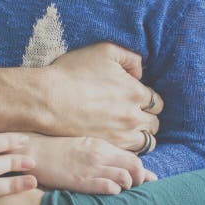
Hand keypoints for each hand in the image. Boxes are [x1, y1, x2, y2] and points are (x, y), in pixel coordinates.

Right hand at [26, 134, 156, 193]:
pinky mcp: (80, 180)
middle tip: (135, 188)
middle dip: (141, 180)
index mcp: (101, 146)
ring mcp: (91, 168)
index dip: (143, 172)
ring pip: (125, 178)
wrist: (35, 152)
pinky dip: (114, 191)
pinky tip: (110, 193)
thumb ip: (102, 154)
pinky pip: (107, 187)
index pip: (133, 158)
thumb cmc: (59, 151)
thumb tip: (120, 164)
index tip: (146, 181)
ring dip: (128, 187)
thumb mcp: (84, 146)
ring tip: (121, 192)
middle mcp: (100, 155)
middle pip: (135, 167)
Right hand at [46, 42, 162, 148]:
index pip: (157, 102)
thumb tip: (140, 72)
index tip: (135, 98)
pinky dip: (129, 148)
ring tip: (128, 129)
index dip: (146, 99)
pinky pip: (131, 154)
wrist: (48, 99)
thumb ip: (130, 57)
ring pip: (147, 142)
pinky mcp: (108, 148)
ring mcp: (121, 136)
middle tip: (132, 113)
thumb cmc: (73, 72)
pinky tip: (117, 139)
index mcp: (135, 92)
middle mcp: (133, 117)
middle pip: (154, 124)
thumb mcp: (105, 51)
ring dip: (141, 135)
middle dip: (147, 118)